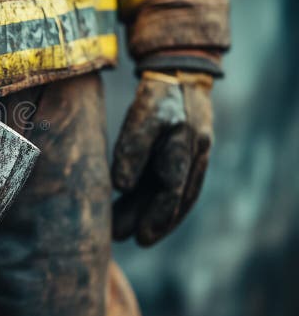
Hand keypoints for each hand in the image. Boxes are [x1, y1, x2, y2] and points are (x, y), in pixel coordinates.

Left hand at [111, 71, 213, 245]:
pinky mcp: (185, 157)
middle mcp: (195, 155)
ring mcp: (194, 156)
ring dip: (153, 216)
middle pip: (175, 198)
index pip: (172, 188)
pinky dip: (158, 203)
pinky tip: (136, 213)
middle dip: (152, 222)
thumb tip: (121, 186)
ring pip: (175, 195)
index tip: (139, 236)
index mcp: (186, 144)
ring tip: (126, 233)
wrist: (179, 75)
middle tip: (125, 239)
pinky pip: (175, 187)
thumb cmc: (158, 96)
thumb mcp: (142, 116)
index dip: (157, 215)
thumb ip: (132, 150)